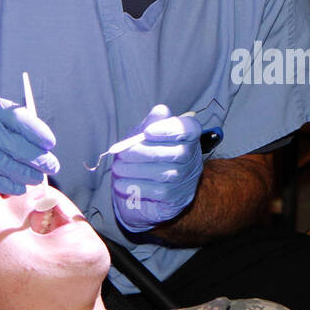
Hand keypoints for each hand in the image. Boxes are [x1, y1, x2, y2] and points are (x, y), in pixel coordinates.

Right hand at [0, 85, 57, 194]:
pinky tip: (17, 187)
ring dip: (25, 175)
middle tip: (52, 165)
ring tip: (37, 178)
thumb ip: (1, 116)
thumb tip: (33, 135)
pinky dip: (5, 184)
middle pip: (16, 146)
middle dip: (38, 159)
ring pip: (4, 166)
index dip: (38, 133)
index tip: (49, 142)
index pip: (19, 119)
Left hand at [111, 104, 204, 232]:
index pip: (190, 129)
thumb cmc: (145, 157)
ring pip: (166, 174)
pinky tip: (121, 184)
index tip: (148, 132)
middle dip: (146, 152)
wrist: (143, 191)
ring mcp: (186, 181)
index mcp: (187, 138)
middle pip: (178, 153)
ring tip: (117, 168)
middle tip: (123, 153)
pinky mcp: (176, 199)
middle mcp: (191, 159)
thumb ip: (151, 123)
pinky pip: (158, 192)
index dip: (170, 129)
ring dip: (137, 170)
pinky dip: (137, 187)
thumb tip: (160, 111)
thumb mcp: (145, 136)